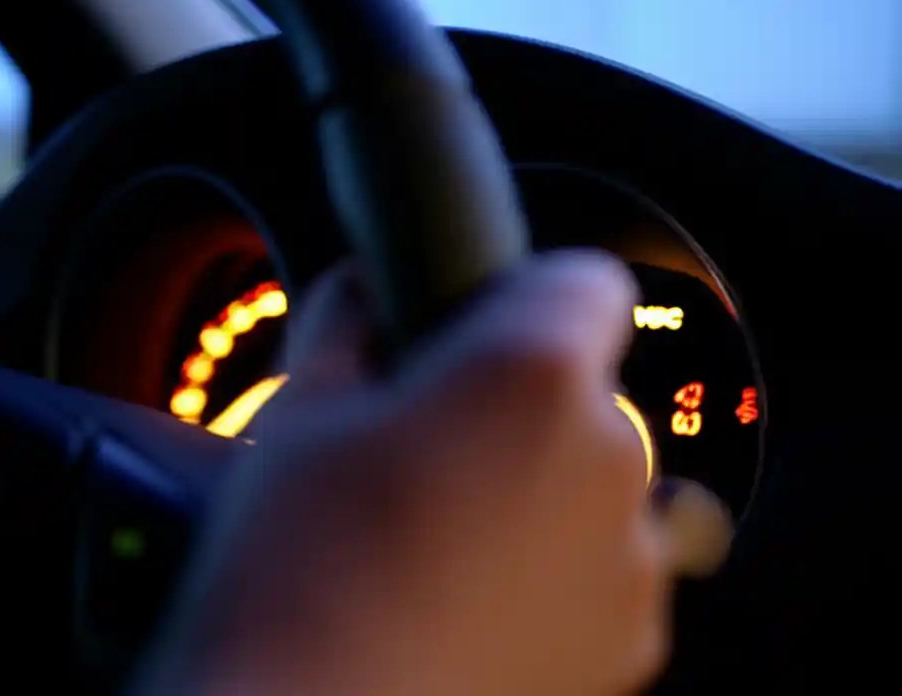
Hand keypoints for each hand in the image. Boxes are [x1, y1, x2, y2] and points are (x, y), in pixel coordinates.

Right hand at [142, 252, 723, 694]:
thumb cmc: (295, 573)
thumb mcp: (297, 415)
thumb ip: (348, 323)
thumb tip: (364, 288)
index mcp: (530, 374)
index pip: (583, 279)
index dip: (525, 293)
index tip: (478, 328)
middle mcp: (610, 458)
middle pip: (582, 395)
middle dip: (516, 410)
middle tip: (424, 458)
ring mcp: (631, 562)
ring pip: (593, 489)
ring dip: (538, 498)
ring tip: (438, 548)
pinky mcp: (630, 647)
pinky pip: (603, 576)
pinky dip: (553, 579)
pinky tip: (465, 607)